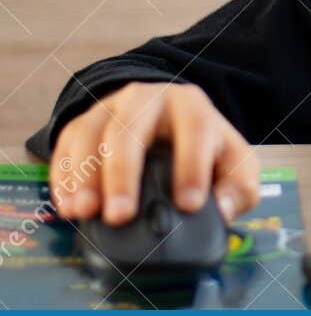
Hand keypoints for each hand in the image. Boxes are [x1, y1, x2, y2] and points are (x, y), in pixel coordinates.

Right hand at [50, 83, 259, 224]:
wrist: (164, 114)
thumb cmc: (201, 144)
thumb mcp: (232, 161)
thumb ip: (239, 187)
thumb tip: (224, 211)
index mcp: (192, 106)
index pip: (195, 130)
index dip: (192, 167)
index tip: (188, 205)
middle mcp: (148, 99)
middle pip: (131, 129)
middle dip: (123, 174)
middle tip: (120, 216)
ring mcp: (111, 108)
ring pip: (92, 134)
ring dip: (85, 176)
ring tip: (86, 212)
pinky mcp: (82, 122)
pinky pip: (66, 145)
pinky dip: (64, 177)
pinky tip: (69, 206)